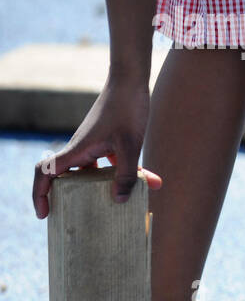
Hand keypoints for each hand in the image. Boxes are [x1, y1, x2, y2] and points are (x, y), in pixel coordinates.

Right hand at [32, 77, 161, 218]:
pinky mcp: (109, 142)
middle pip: (67, 179)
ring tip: (119, 206)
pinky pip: (111, 164)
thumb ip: (126, 173)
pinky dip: (125, 174)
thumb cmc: (127, 109)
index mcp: (77, 150)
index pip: (45, 173)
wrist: (131, 82)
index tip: (45, 213)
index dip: (40, 193)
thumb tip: (118, 201)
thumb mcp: (130, 145)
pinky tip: (148, 182)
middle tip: (82, 219)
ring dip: (106, 188)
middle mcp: (81, 149)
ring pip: (94, 174)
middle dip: (72, 199)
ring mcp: (94, 145)